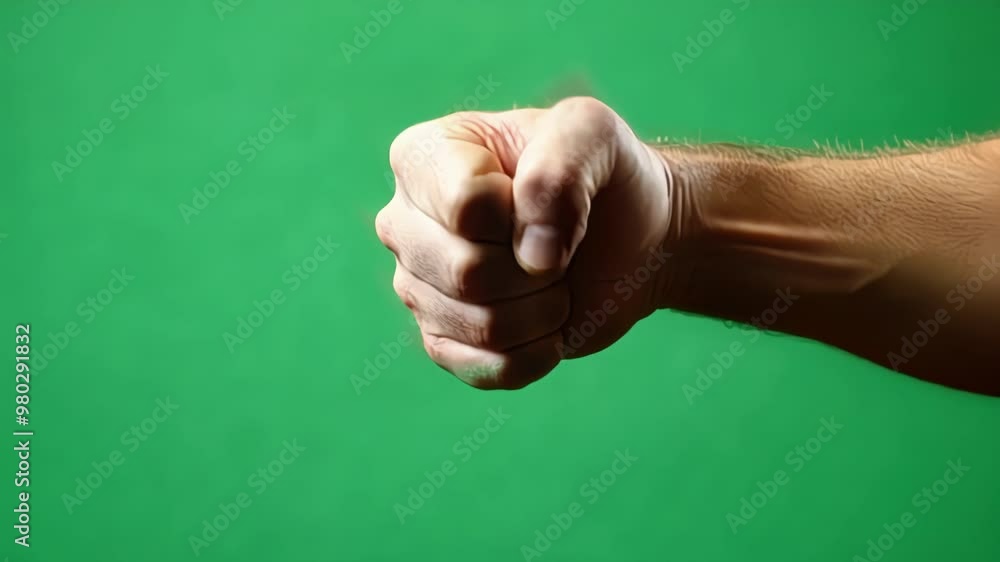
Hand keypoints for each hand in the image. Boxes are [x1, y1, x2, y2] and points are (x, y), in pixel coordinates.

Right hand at [376, 97, 674, 388]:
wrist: (631, 235)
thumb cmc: (603, 173)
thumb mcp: (594, 133)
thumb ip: (561, 166)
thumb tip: (533, 255)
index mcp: (422, 157)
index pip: (464, 206)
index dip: (524, 214)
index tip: (550, 197)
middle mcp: (404, 222)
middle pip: (465, 271)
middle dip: (538, 269)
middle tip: (560, 247)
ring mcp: (417, 286)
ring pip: (479, 324)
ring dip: (545, 310)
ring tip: (557, 281)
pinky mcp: (443, 340)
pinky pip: (486, 369)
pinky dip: (539, 352)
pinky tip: (551, 325)